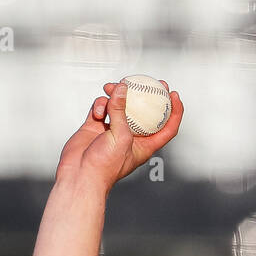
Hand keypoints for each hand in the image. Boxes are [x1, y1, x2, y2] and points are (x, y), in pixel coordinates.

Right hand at [54, 80, 183, 190]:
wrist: (80, 174)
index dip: (174, 111)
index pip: (167, 127)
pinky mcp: (96, 126)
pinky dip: (99, 105)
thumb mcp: (120, 137)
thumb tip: (122, 88)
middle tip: (147, 80)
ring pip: (119, 105)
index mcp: (145, 144)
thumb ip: (121, 111)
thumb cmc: (105, 165)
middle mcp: (131, 136)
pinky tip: (97, 112)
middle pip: (143, 111)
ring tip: (109, 87)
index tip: (173, 94)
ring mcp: (113, 130)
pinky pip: (101, 108)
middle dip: (145, 95)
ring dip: (115, 95)